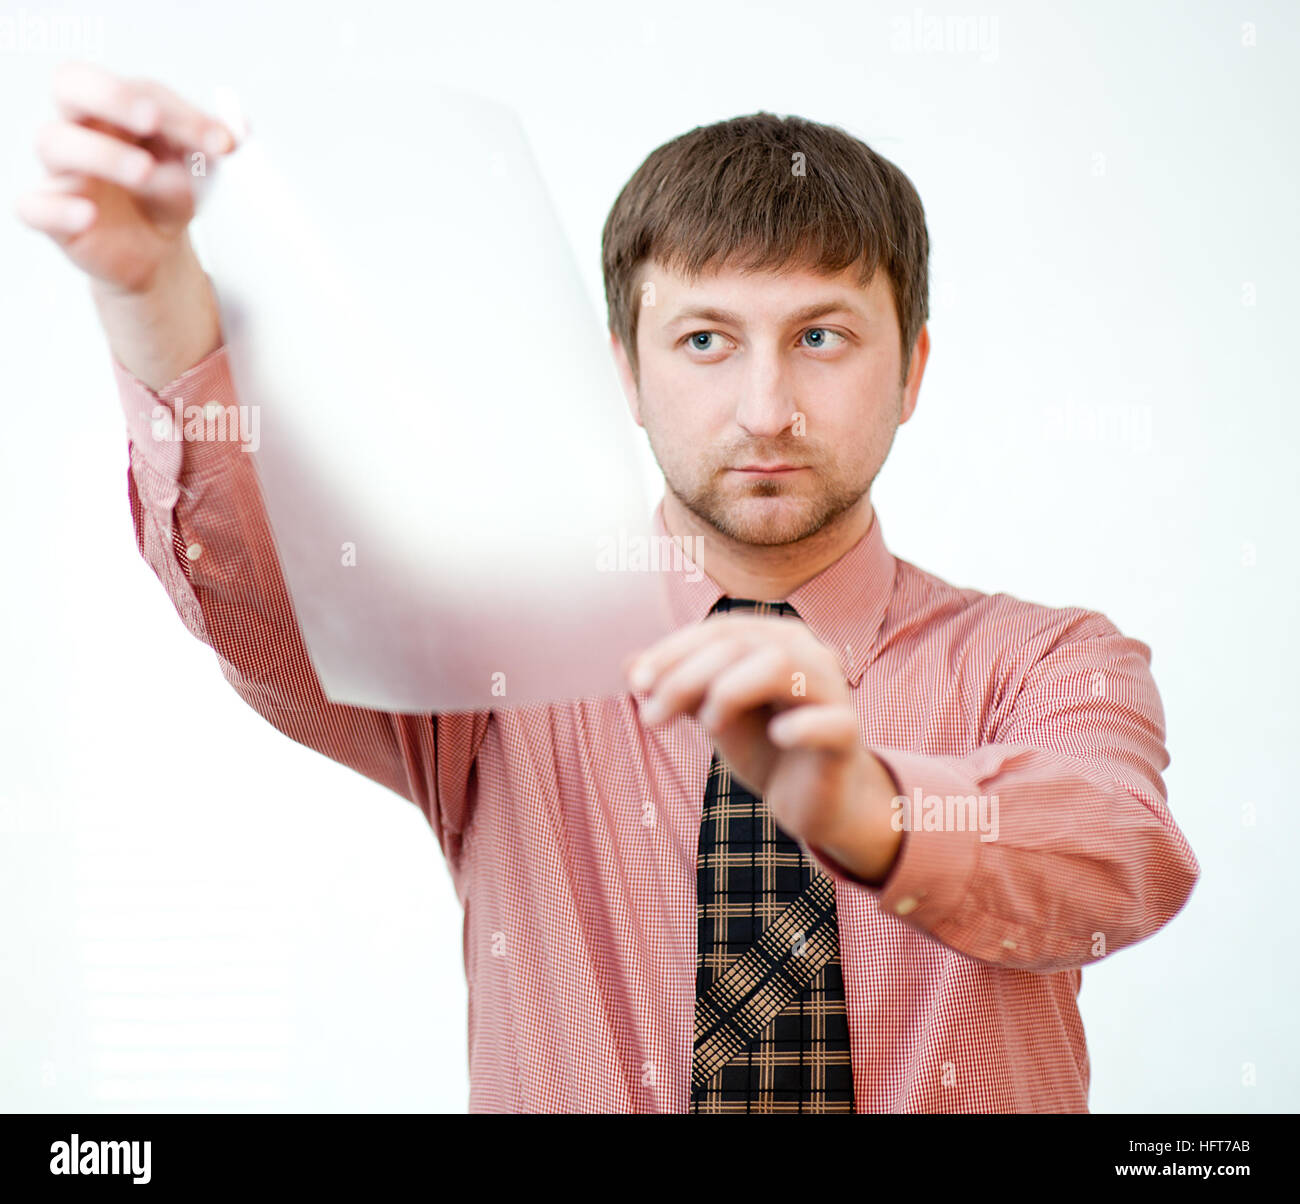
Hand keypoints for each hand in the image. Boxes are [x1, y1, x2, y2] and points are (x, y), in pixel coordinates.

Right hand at [14, 60, 237, 293]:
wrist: (154, 250)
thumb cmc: (167, 195)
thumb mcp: (200, 169)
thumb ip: (217, 145)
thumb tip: (240, 127)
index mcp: (118, 110)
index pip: (136, 90)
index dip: (178, 111)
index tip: (221, 143)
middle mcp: (83, 130)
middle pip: (71, 86)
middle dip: (112, 96)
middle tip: (151, 119)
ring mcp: (64, 170)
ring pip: (55, 142)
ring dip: (102, 154)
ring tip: (145, 173)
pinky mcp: (52, 215)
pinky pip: (34, 205)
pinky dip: (56, 207)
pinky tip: (88, 213)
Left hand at [627, 614, 902, 883]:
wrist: (812, 798)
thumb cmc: (762, 744)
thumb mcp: (711, 713)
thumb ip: (677, 688)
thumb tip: (628, 665)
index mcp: (775, 638)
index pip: (718, 630)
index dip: (672, 652)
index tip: (636, 684)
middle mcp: (807, 653)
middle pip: (739, 644)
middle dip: (685, 677)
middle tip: (651, 719)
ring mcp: (832, 691)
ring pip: (779, 665)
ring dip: (729, 691)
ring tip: (708, 726)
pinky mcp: (846, 734)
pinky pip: (828, 721)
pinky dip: (799, 725)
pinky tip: (776, 736)